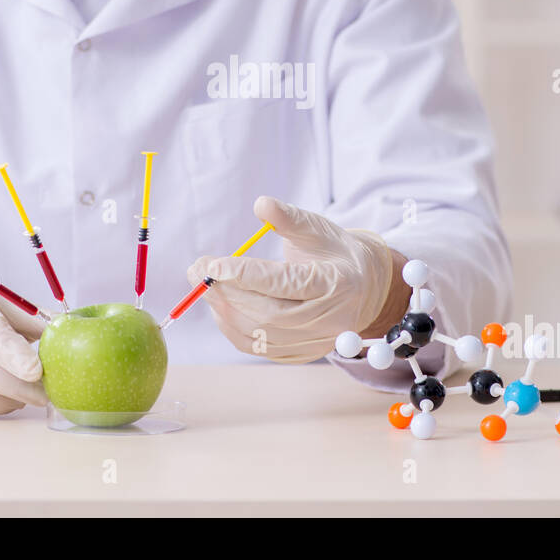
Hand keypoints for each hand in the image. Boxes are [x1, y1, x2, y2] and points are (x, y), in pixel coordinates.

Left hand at [187, 196, 396, 363]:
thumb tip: (261, 205)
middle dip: (226, 293)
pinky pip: (260, 347)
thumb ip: (290, 218)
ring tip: (204, 287)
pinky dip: (233, 329)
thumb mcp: (319, 228)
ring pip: (260, 335)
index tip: (210, 264)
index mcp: (338, 284)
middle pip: (268, 314)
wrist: (363, 288)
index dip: (244, 275)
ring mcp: (317, 342)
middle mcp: (331, 320)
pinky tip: (220, 306)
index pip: (284, 283)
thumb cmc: (335, 252)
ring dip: (224, 311)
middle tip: (196, 273)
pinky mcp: (302, 354)